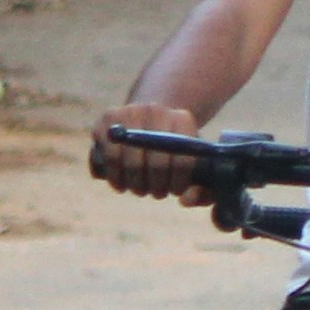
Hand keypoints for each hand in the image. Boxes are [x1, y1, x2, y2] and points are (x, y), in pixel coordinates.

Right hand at [90, 103, 211, 201]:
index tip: (176, 191)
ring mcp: (130, 111)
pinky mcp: (108, 118)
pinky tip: (121, 185)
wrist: (147, 117)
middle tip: (157, 193)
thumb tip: (186, 199)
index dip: (178, 182)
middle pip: (156, 162)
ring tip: (140, 190)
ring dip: (135, 183)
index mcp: (182, 119)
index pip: (183, 158)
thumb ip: (201, 185)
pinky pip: (109, 155)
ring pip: (130, 161)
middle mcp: (156, 110)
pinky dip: (115, 176)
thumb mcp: (192, 158)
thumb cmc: (173, 146)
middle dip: (156, 185)